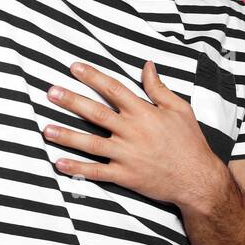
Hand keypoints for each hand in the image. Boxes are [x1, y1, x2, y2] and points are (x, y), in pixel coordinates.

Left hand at [43, 60, 228, 213]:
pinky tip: (59, 163)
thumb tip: (147, 65)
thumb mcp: (179, 109)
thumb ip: (158, 88)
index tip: (74, 67)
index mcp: (144, 112)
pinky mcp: (125, 176)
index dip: (92, 76)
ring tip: (46, 129)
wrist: (198, 179)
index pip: (113, 89)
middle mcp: (132, 131)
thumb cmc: (190, 142)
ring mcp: (127, 155)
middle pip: (95, 113)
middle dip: (71, 101)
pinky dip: (77, 169)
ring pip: (90, 143)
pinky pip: (96, 172)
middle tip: (51, 92)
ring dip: (66, 136)